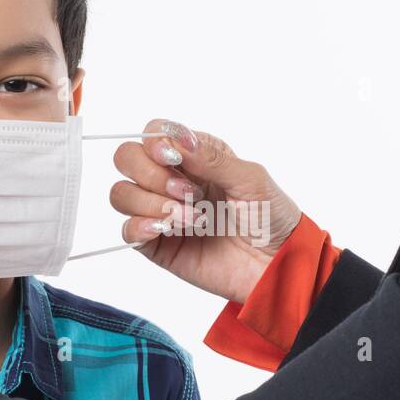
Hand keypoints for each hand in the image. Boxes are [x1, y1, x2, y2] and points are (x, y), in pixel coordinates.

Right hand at [111, 120, 301, 302]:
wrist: (278, 265)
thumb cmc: (271, 218)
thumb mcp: (251, 180)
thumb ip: (213, 158)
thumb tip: (179, 139)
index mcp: (195, 157)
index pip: (154, 133)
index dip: (155, 142)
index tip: (176, 159)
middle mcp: (172, 180)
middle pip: (127, 159)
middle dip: (150, 173)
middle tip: (188, 193)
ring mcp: (162, 212)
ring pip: (122, 194)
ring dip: (151, 203)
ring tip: (192, 219)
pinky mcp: (158, 244)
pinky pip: (127, 230)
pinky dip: (140, 226)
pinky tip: (166, 229)